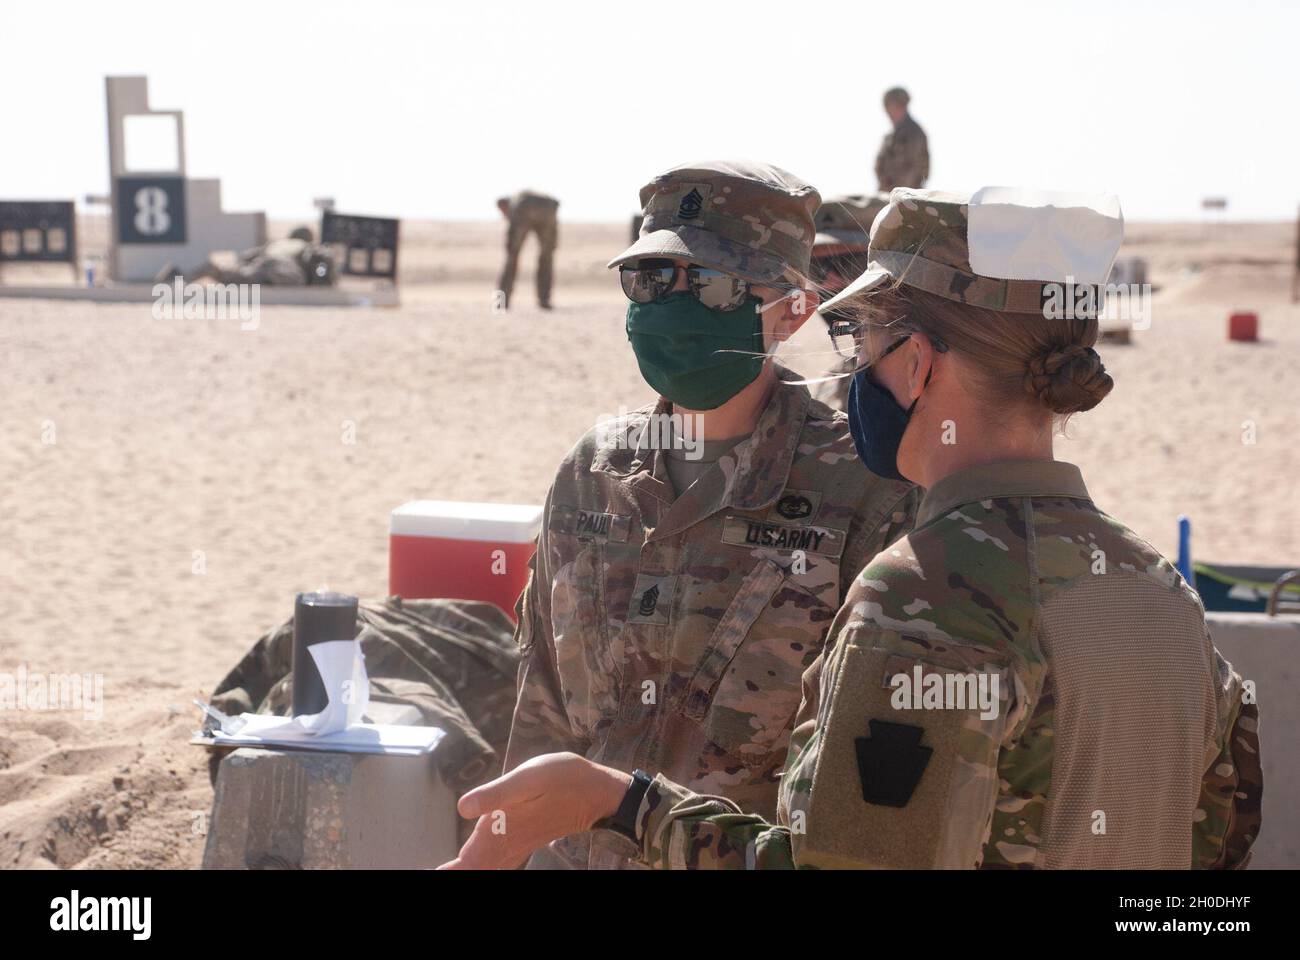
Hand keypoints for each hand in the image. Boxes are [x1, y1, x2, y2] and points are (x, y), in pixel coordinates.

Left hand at [437, 752, 632, 869]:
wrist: (597, 792)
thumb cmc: (564, 778)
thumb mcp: (530, 776)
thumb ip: (497, 793)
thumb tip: (462, 807)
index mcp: (504, 826)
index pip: (470, 858)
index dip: (452, 870)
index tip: (432, 874)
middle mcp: (509, 840)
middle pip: (476, 865)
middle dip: (456, 871)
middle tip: (433, 872)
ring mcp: (519, 842)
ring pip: (488, 865)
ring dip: (468, 868)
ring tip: (446, 871)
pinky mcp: (526, 838)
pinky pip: (501, 861)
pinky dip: (486, 865)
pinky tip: (479, 864)